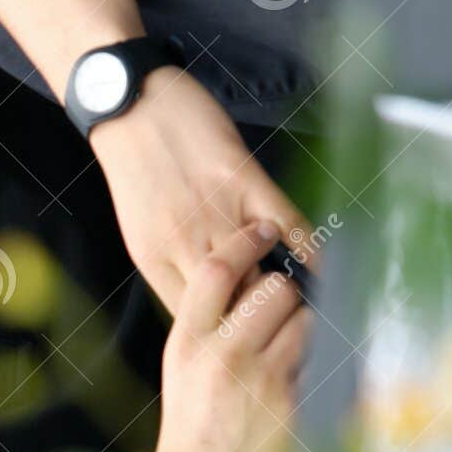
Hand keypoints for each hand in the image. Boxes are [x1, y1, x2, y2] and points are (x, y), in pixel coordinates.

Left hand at [89, 68, 313, 314]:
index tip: (249, 347)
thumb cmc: (135, 167)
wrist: (128, 105)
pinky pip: (287, 225)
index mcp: (155, 262)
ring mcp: (216, 213)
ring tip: (308, 309)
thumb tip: (206, 301)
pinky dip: (309, 249)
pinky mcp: (243, 179)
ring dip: (287, 293)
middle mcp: (184, 245)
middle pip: (233, 305)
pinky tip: (323, 269)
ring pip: (261, 273)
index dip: (226, 338)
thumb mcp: (141, 229)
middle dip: (260, 326)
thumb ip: (172, 266)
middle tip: (288, 337)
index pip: (197, 319)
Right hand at [139, 223, 310, 451]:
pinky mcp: (292, 407)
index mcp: (187, 343)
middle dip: (288, 295)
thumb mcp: (183, 374)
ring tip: (299, 353)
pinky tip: (316, 379)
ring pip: (307, 320)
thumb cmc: (191, 434)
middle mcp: (221, 354)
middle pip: (274, 288)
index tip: (263, 229)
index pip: (217, 270)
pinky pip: (326, 363)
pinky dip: (328, 366)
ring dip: (312, 328)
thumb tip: (255, 290)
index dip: (245, 242)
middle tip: (288, 313)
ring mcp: (259, 380)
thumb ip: (210, 332)